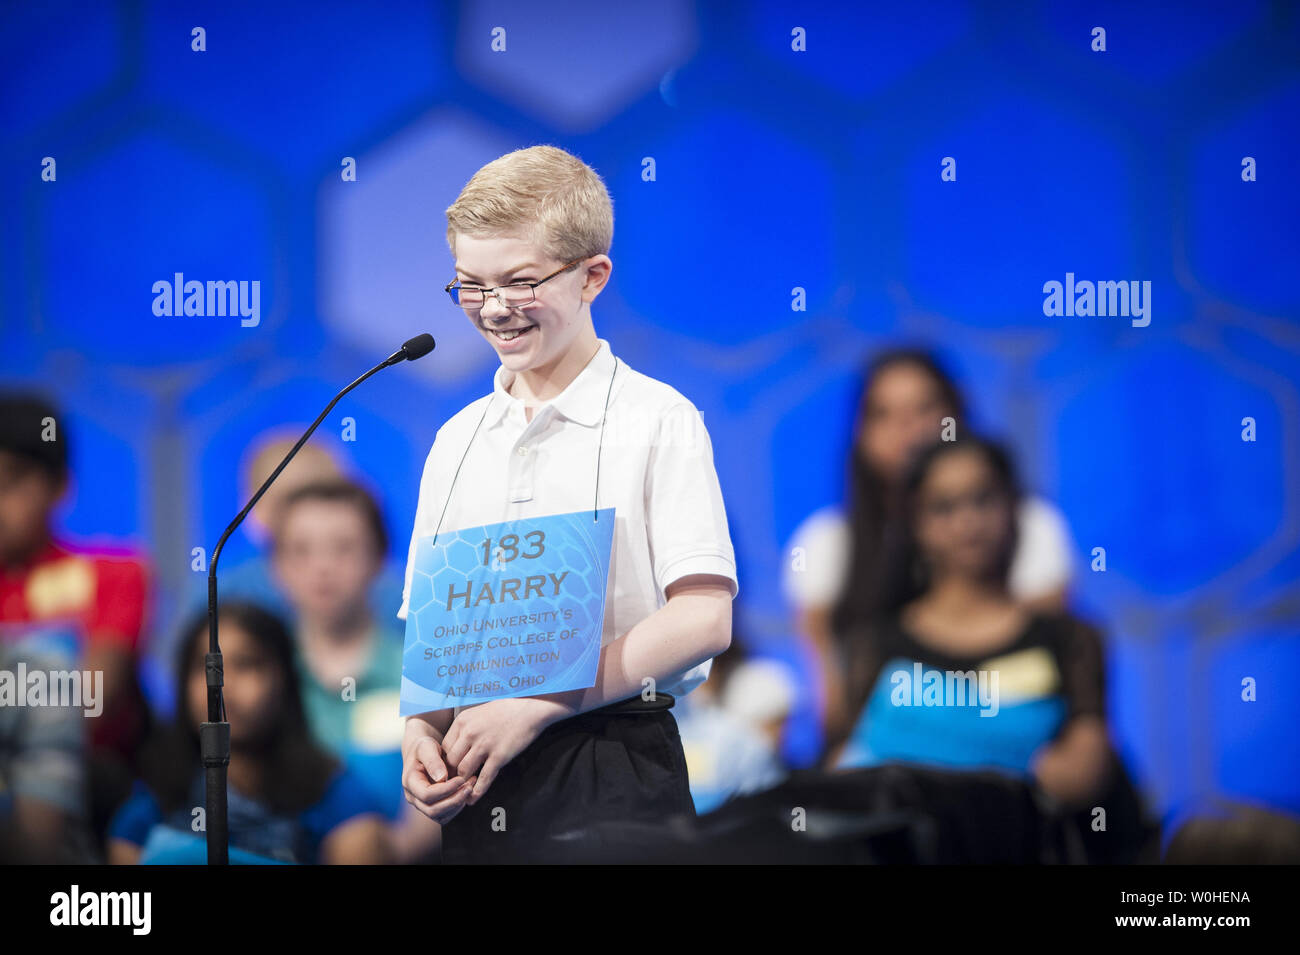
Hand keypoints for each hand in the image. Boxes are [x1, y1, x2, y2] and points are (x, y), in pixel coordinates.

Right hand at [402, 720, 476, 824]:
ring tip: (470, 788)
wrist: (422, 753)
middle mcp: (413, 797)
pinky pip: (444, 816)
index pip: (427, 795)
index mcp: (410, 782)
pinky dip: (456, 808)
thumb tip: (441, 777)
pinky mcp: (431, 807)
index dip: (446, 790)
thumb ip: (433, 760)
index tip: (460, 779)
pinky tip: (465, 794)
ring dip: (457, 805)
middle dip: (454, 800)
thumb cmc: (424, 747)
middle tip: (469, 787)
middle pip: (433, 810)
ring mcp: (421, 804)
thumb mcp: (426, 747)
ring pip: (439, 816)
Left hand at [441, 697, 568, 804]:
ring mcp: (484, 745)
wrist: (530, 708)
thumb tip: (458, 745)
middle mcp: (469, 733)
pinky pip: (484, 778)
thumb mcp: (479, 712)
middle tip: (453, 784)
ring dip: (463, 784)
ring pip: (464, 772)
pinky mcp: (499, 756)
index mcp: (462, 721)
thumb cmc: (506, 709)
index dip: (445, 762)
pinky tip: (473, 799)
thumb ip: (466, 727)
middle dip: (451, 775)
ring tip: (462, 793)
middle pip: (451, 761)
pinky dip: (477, 791)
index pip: (444, 748)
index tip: (449, 770)